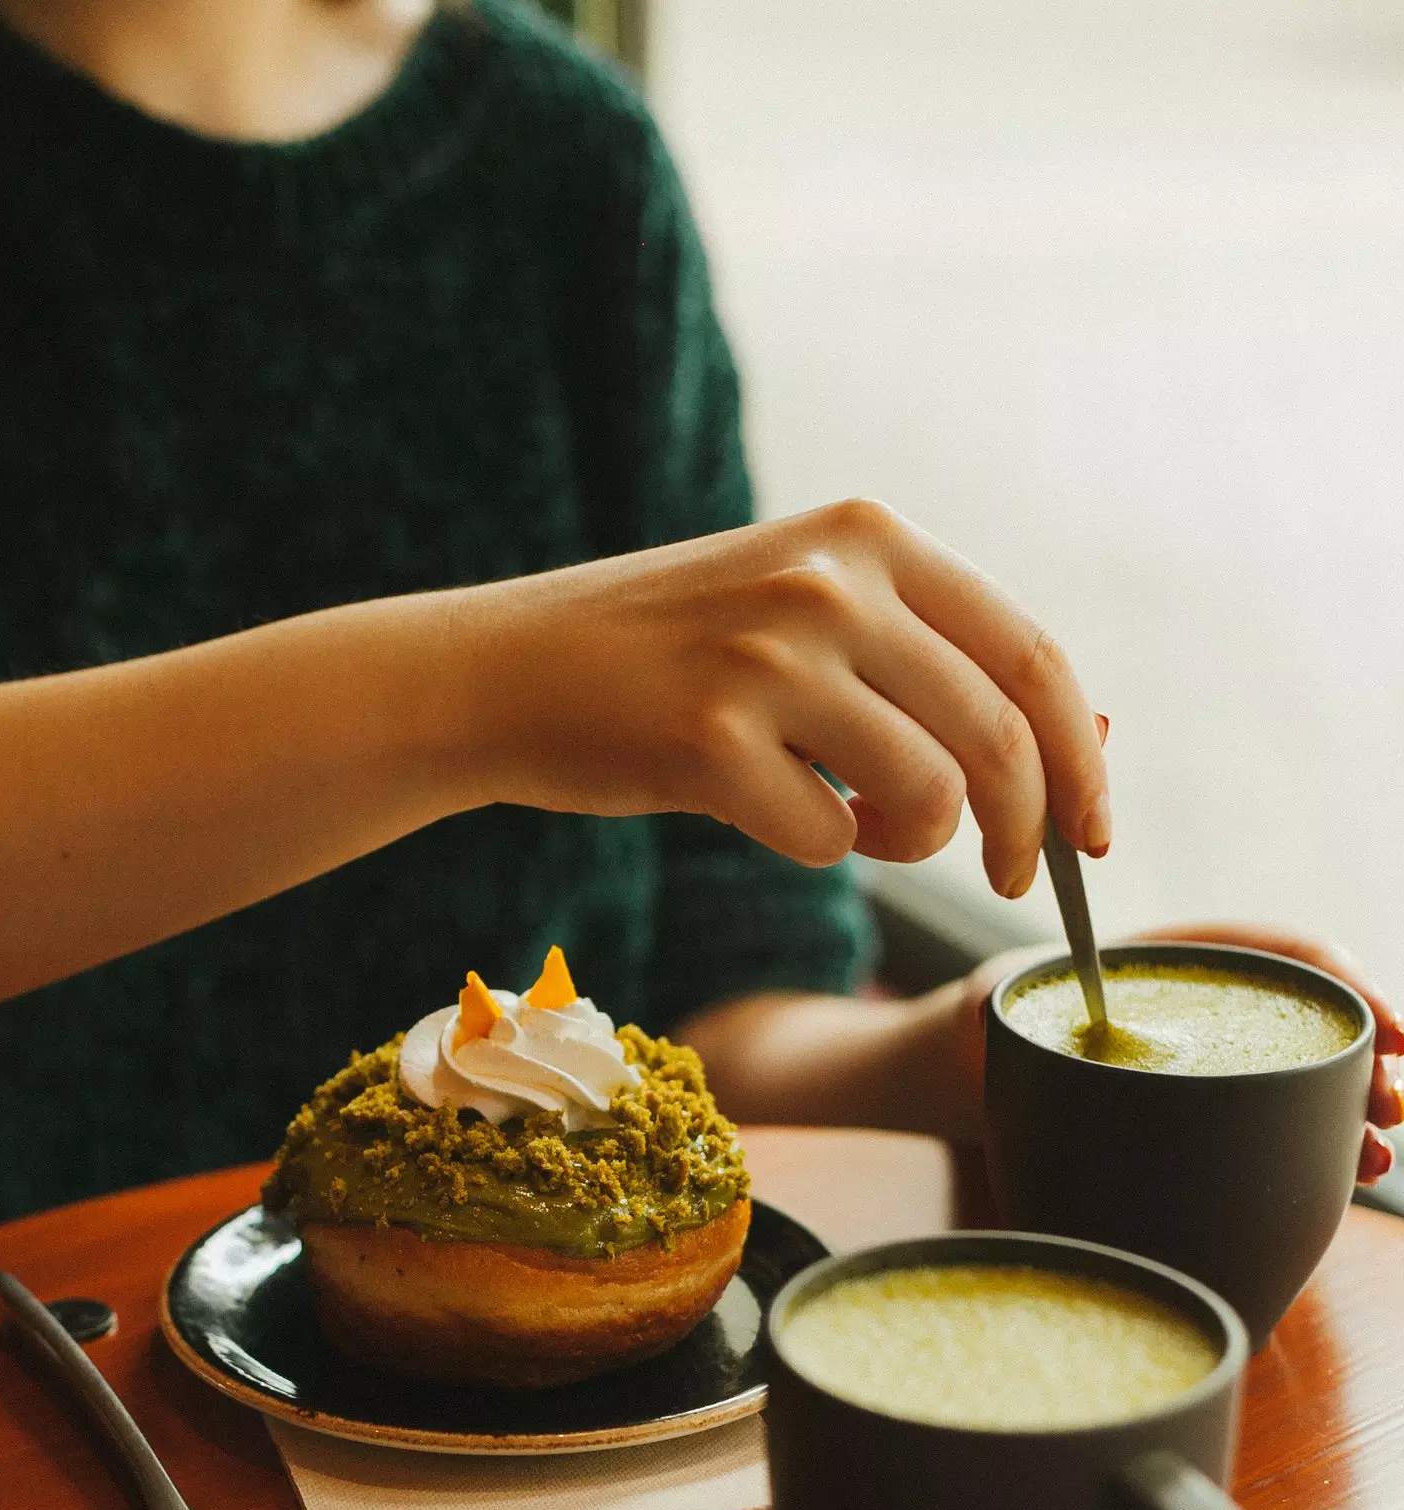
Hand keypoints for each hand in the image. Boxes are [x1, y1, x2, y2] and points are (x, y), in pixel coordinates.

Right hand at [466, 501, 1109, 893]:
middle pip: (999, 739)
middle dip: (1025, 834)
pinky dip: (820, 849)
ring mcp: (768, 656)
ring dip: (914, 845)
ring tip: (857, 821)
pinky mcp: (710, 739)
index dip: (1081, 761)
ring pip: (929, 797)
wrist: (505, 669)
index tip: (1091, 835)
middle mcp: (828, 582)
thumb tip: (1095, 742)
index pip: (1033, 656)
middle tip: (1008, 880)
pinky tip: (767, 810)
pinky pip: (830, 840)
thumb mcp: (809, 615)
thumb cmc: (674, 657)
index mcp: (869, 536)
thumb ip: (936, 664)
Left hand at [955, 925, 1401, 1182]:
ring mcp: (1216, 1063)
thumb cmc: (995, 1018)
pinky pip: (1276, 1128)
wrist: (978, 1067)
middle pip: (1312, 1023)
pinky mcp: (1206, 1115)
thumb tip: (984, 1016)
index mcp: (1182, 958)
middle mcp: (1212, 1006)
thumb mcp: (997, 1005)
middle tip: (1393, 1110)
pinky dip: (1313, 1153)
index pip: (1285, 954)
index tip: (1390, 1031)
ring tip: (1375, 1159)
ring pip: (1305, 1083)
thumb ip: (997, 1003)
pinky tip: (1341, 1180)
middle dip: (1365, 1066)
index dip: (1346, 984)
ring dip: (1350, 1119)